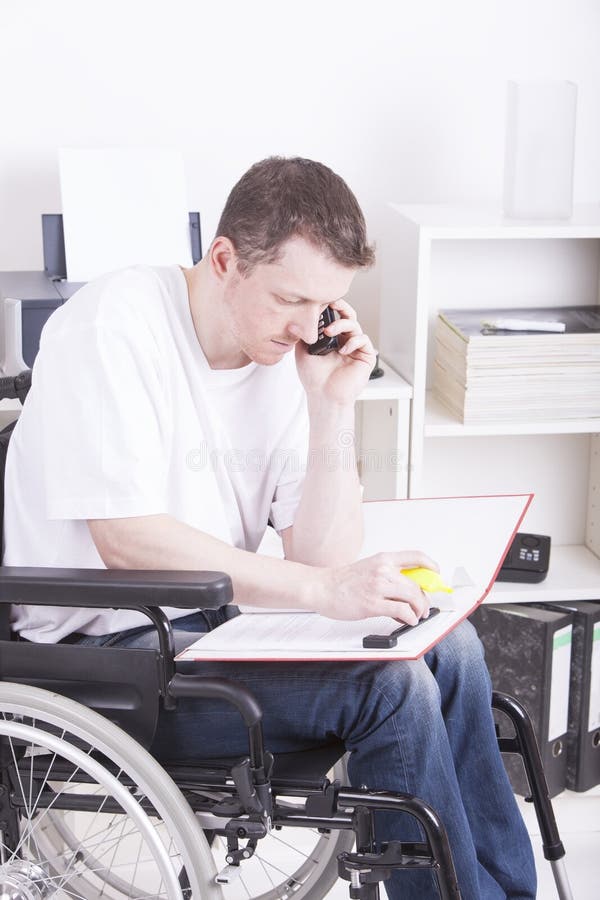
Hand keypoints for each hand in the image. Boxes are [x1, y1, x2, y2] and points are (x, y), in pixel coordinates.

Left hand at [295, 299, 376, 406]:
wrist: (323, 396)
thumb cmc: (314, 378)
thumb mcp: (302, 351)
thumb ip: (302, 334)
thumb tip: (295, 319)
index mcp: (332, 340)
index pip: (334, 318)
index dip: (330, 308)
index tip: (320, 301)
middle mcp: (345, 342)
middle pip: (348, 316)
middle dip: (340, 307)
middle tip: (331, 303)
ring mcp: (355, 349)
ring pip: (355, 325)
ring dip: (342, 324)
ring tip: (329, 331)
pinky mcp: (365, 357)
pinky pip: (364, 340)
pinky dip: (354, 341)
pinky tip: (343, 349)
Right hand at [313, 551, 439, 623]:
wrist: (322, 587)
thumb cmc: (342, 581)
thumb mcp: (368, 567)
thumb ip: (388, 574)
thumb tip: (407, 589)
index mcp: (383, 559)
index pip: (415, 556)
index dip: (431, 565)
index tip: (436, 574)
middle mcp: (383, 570)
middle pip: (417, 584)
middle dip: (425, 599)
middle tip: (424, 608)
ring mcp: (378, 587)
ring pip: (413, 597)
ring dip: (419, 610)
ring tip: (416, 616)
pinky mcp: (373, 604)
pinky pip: (402, 610)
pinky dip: (410, 617)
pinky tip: (408, 620)